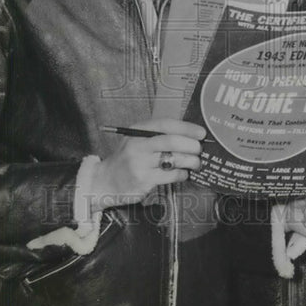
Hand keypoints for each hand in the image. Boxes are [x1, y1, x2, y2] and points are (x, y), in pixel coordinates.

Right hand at [89, 118, 204, 210]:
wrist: (105, 181)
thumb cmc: (127, 159)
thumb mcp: (136, 141)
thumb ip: (157, 136)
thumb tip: (189, 135)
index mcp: (137, 131)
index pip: (165, 124)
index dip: (186, 127)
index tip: (201, 132)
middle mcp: (137, 145)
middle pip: (170, 141)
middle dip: (190, 144)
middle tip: (200, 148)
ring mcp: (139, 164)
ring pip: (173, 159)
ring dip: (190, 160)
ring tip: (196, 162)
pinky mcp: (143, 180)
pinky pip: (170, 175)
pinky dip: (182, 174)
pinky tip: (183, 173)